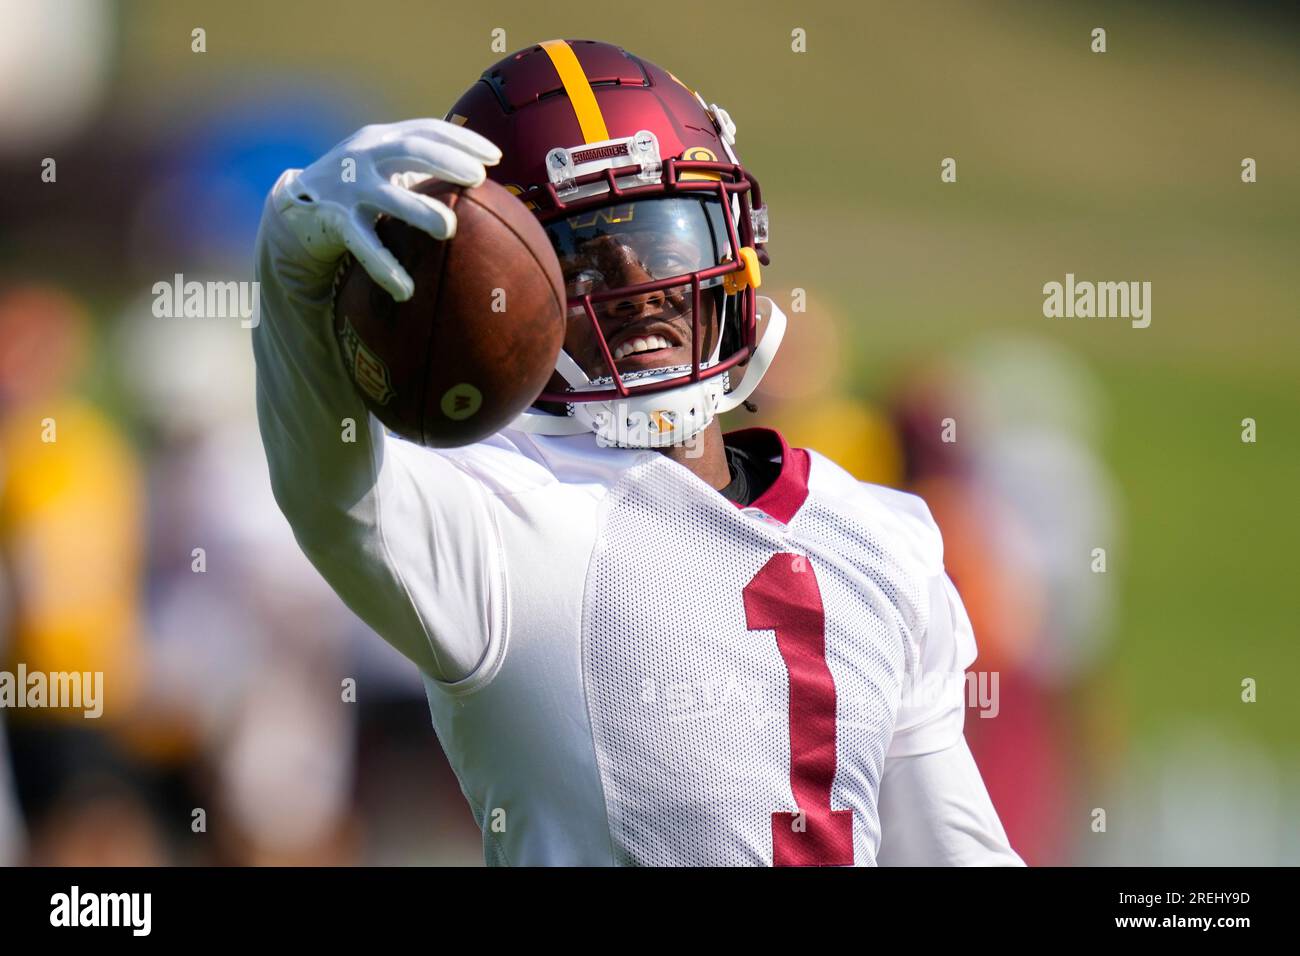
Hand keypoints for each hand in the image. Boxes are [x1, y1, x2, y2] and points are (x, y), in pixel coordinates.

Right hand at [274, 118, 500, 300]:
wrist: (296, 208)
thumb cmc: (358, 189)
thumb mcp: (385, 169)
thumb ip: (420, 170)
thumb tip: (482, 187)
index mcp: (382, 140)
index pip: (425, 130)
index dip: (461, 139)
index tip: (494, 156)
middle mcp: (364, 156)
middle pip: (408, 150)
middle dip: (445, 160)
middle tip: (477, 178)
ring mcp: (347, 187)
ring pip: (386, 197)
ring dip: (419, 211)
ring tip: (449, 229)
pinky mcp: (333, 220)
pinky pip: (362, 244)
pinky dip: (384, 267)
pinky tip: (407, 290)